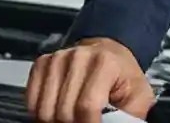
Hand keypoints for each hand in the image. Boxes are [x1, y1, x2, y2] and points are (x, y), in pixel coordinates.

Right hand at [25, 37, 154, 122]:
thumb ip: (129, 117)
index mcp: (105, 62)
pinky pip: (32, 100)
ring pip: (45, 109)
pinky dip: (42, 113)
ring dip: (57, 122)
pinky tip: (59, 112)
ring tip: (74, 120)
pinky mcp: (42, 63)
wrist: (111, 54)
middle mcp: (78, 56)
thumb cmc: (124, 77)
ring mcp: (57, 58)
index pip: (87, 106)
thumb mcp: (138, 97)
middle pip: (64, 110)